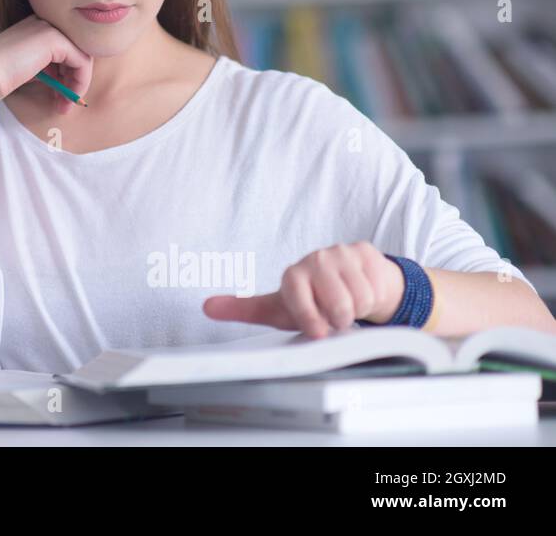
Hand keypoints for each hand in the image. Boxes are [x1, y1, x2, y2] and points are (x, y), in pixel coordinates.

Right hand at [0, 14, 92, 115]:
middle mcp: (43, 22)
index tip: (58, 97)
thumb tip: (68, 80)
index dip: (65, 74)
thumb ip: (45, 68)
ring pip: (82, 57)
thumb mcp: (26, 69)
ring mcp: (49, 28)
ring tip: (65, 105)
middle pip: (75, 51)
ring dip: (77, 84)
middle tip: (65, 104)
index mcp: (34, 26)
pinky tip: (67, 98)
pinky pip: (82, 62)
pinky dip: (80, 82)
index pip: (64, 48)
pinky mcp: (55, 39)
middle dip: (74, 80)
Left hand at [202, 242, 405, 338]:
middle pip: (340, 306)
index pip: (299, 298)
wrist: (353, 283)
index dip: (312, 319)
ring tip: (348, 304)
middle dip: (341, 320)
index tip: (318, 331)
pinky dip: (374, 298)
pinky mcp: (364, 252)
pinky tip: (362, 292)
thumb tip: (206, 307)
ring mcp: (340, 253)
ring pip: (360, 299)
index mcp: (292, 275)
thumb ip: (243, 309)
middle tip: (334, 317)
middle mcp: (314, 260)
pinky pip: (377, 288)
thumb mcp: (280, 310)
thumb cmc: (315, 301)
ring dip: (358, 310)